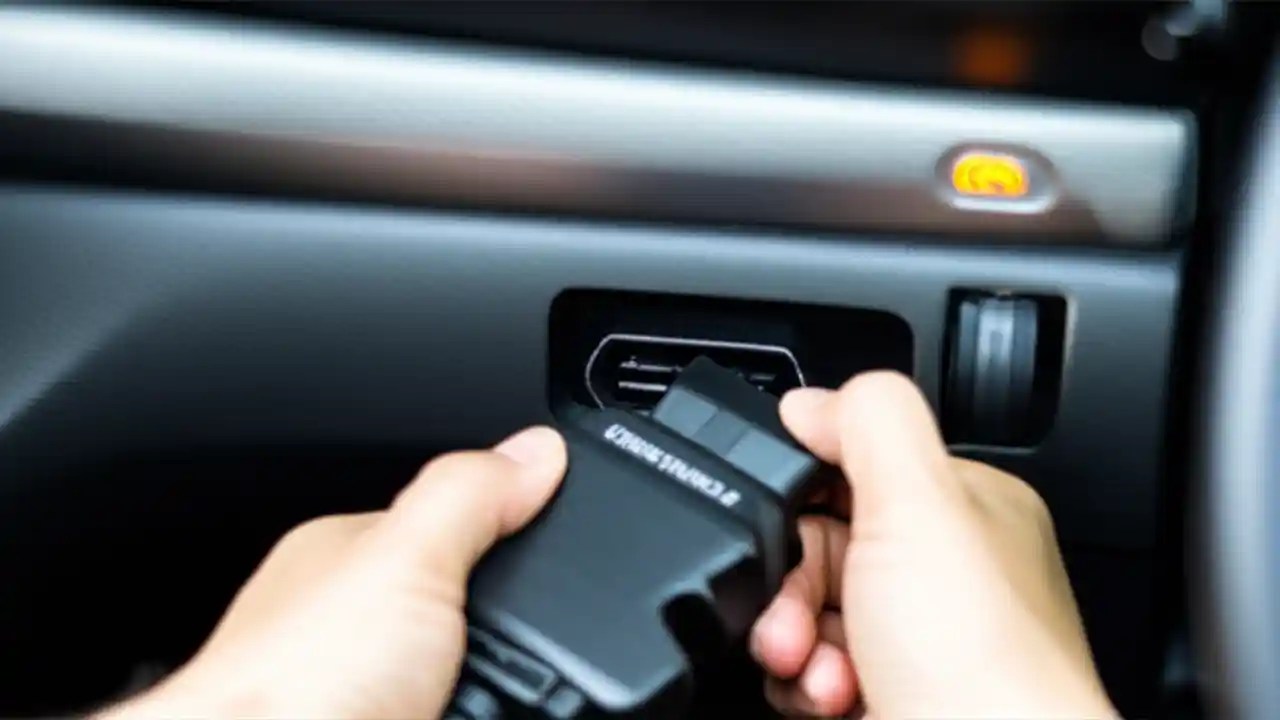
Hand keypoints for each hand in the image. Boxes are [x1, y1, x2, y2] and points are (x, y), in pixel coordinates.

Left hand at [99, 425, 566, 719]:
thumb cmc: (281, 694)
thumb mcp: (400, 564)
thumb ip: (466, 499)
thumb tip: (534, 448)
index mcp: (354, 562)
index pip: (452, 522)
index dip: (512, 534)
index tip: (562, 549)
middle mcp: (358, 630)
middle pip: (474, 612)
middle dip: (513, 638)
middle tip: (506, 657)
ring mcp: (370, 690)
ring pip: (471, 676)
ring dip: (498, 689)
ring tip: (474, 698)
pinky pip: (466, 712)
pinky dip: (477, 714)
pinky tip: (468, 714)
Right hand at [750, 372, 1117, 718]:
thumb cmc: (985, 671)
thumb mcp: (921, 505)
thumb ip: (867, 424)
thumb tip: (811, 401)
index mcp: (965, 511)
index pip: (856, 470)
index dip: (803, 500)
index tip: (786, 527)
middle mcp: (944, 577)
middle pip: (820, 548)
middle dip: (790, 586)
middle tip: (795, 618)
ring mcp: (916, 645)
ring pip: (808, 617)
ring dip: (790, 641)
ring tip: (811, 669)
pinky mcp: (887, 702)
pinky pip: (811, 676)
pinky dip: (804, 688)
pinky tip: (829, 700)